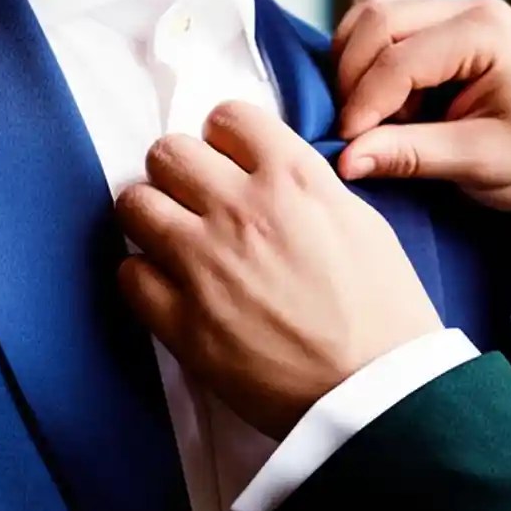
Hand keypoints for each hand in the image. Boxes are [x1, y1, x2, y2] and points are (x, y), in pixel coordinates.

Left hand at [115, 101, 441, 439]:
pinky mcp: (182, 320)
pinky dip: (144, 277)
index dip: (223, 139)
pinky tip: (170, 288)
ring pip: (134, 204)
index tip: (227, 161)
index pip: (227, 117)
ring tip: (172, 240)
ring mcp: (205, 264)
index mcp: (293, 179)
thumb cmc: (382, 313)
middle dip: (178, 172)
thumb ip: (305, 187)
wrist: (378, 393)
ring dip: (151, 217)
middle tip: (193, 200)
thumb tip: (264, 175)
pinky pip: (128, 273)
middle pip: (167, 152)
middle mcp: (241, 210)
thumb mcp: (361, 223)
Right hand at [332, 0, 510, 212]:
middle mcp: (469, 9)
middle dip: (352, 77)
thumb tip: (343, 159)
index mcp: (486, 33)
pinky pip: (384, 25)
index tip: (346, 147)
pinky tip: (383, 102)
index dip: (363, 104)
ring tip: (372, 116)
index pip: (398, 58)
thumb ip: (407, 155)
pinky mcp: (442, 27)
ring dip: (355, 62)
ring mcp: (455, 12)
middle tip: (353, 131)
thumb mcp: (476, 162)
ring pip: (373, 13)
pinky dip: (367, 59)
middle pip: (377, 19)